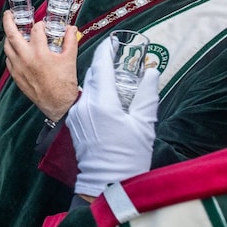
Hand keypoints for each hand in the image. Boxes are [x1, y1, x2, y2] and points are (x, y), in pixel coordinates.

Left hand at [3, 12, 78, 120]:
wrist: (58, 104)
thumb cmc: (64, 83)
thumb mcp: (70, 58)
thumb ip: (70, 40)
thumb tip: (71, 28)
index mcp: (40, 52)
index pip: (36, 30)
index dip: (41, 25)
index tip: (44, 26)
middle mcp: (26, 59)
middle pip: (12, 34)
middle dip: (9, 21)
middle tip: (9, 14)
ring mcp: (18, 68)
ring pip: (7, 47)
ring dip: (9, 37)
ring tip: (13, 32)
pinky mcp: (16, 76)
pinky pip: (8, 60)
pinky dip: (11, 53)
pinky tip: (17, 51)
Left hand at [68, 37, 159, 197]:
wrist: (107, 185)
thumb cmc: (129, 156)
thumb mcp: (144, 123)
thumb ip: (148, 93)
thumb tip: (151, 72)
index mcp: (103, 102)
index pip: (102, 66)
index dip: (106, 51)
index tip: (112, 41)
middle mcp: (85, 106)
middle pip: (93, 75)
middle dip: (104, 64)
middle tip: (116, 57)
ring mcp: (77, 116)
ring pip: (87, 88)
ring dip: (98, 79)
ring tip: (113, 77)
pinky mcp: (75, 126)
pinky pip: (83, 101)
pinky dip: (93, 94)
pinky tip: (105, 98)